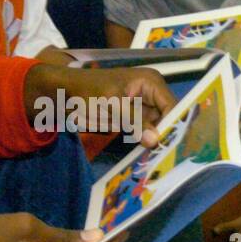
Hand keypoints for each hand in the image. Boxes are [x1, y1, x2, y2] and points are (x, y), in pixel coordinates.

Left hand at [24, 64, 175, 146]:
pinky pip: (145, 130)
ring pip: (158, 126)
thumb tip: (156, 139)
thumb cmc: (88, 91)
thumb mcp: (112, 106)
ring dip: (158, 141)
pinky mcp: (134, 117)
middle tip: (169, 157)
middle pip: (169, 117)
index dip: (175, 125)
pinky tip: (149, 155)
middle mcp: (152, 92)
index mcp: (151, 82)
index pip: (172, 106)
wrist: (66, 93)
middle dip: (168, 135)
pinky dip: (146, 141)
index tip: (174, 146)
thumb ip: (135, 121)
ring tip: (162, 159)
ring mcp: (143, 105)